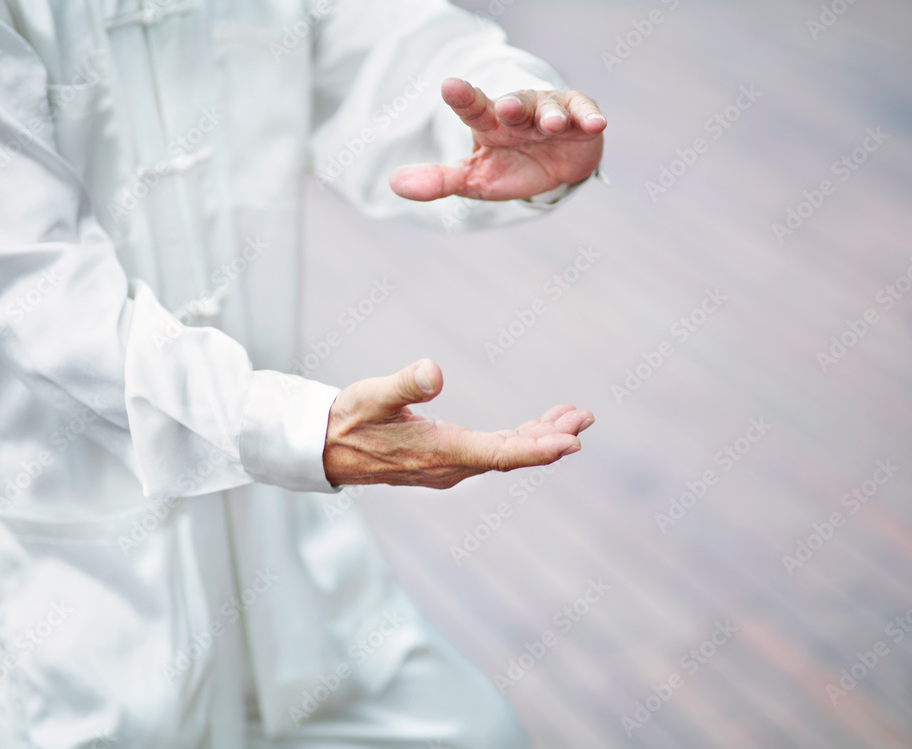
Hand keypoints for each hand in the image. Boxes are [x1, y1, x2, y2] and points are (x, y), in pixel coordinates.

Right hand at [322, 359, 593, 489]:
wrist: (326, 448)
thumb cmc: (349, 419)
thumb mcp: (372, 395)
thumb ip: (404, 383)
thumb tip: (433, 370)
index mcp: (440, 452)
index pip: (499, 454)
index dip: (538, 449)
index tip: (571, 443)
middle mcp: (451, 466)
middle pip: (512, 454)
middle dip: (551, 438)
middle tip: (585, 418)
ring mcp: (450, 466)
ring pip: (506, 453)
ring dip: (539, 437)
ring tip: (572, 417)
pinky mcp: (447, 459)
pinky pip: (494, 451)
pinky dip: (519, 438)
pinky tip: (536, 425)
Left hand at [389, 78, 605, 201]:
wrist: (553, 172)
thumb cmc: (508, 168)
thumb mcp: (474, 179)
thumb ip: (438, 180)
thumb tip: (394, 184)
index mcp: (489, 123)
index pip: (473, 108)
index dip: (463, 98)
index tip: (450, 86)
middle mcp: (519, 112)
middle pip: (514, 104)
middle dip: (511, 105)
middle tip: (504, 108)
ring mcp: (550, 113)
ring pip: (550, 109)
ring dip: (551, 115)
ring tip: (551, 125)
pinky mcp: (580, 120)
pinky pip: (585, 114)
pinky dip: (589, 117)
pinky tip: (595, 123)